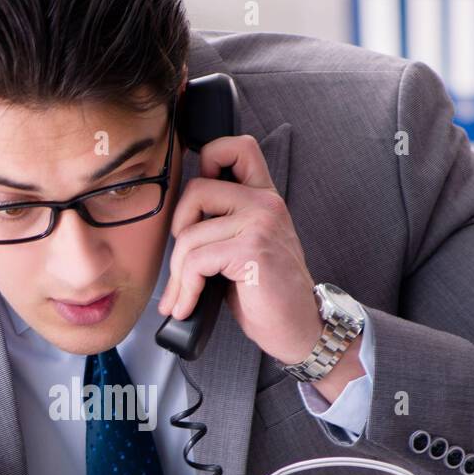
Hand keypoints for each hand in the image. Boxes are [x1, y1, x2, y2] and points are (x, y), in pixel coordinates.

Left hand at [156, 133, 322, 366]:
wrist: (298, 326)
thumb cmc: (268, 294)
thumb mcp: (245, 248)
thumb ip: (222, 224)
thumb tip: (176, 224)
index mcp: (263, 198)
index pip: (236, 147)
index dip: (207, 159)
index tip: (197, 201)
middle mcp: (265, 203)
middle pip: (196, 190)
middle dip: (177, 231)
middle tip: (182, 264)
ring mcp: (260, 223)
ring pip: (189, 234)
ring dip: (178, 274)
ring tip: (182, 298)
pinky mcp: (251, 249)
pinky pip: (197, 261)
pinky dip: (185, 288)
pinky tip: (188, 306)